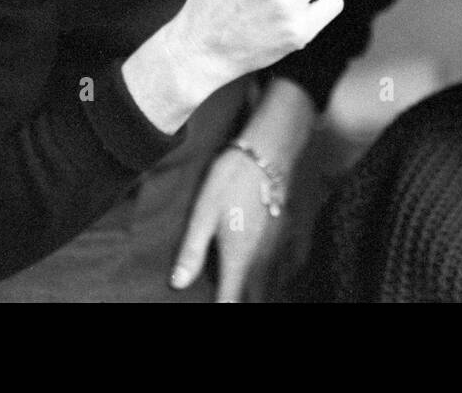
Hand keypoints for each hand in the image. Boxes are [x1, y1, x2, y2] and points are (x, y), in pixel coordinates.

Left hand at [170, 146, 285, 301]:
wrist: (267, 154)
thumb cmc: (230, 182)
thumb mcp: (203, 212)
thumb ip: (192, 250)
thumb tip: (178, 284)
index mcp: (239, 255)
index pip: (231, 297)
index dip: (223, 306)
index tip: (214, 307)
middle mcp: (261, 257)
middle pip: (253, 294)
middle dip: (238, 299)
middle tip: (224, 296)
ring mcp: (275, 246)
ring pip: (266, 282)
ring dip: (253, 290)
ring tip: (238, 290)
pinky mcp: (283, 235)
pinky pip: (275, 267)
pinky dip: (264, 277)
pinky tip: (254, 272)